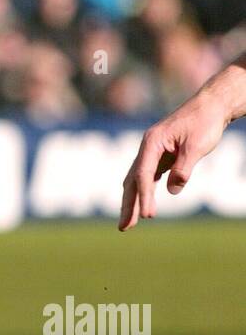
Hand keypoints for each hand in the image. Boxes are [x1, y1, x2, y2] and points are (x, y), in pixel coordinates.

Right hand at [118, 89, 227, 229]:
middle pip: (133, 180)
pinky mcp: (162, 155)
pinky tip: (143, 205)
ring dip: (133, 201)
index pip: (144, 174)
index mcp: (152, 142)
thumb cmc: (204, 122)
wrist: (211, 106)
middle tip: (124, 228)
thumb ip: (183, 168)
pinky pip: (148, 177)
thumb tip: (172, 190)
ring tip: (129, 223)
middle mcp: (148, 147)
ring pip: (138, 180)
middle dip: (128, 205)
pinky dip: (144, 192)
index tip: (148, 216)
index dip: (144, 196)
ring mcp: (153, 151)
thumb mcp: (196, 146)